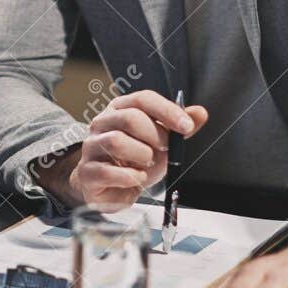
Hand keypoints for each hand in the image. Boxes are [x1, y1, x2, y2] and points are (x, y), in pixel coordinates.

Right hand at [51, 90, 207, 209]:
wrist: (109, 188)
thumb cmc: (133, 160)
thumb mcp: (161, 143)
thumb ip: (179, 128)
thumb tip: (200, 113)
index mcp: (121, 109)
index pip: (143, 99)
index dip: (167, 111)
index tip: (187, 126)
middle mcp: (103, 123)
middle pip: (130, 118)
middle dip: (155, 136)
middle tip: (164, 149)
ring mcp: (92, 147)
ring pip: (117, 142)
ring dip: (141, 156)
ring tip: (147, 165)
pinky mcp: (87, 172)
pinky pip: (108, 172)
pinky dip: (130, 177)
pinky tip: (136, 178)